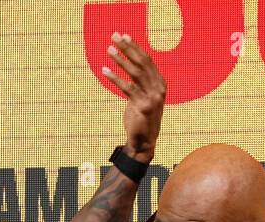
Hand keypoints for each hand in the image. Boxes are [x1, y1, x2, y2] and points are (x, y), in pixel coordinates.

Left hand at [102, 33, 165, 162]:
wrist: (143, 143)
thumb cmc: (140, 119)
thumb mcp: (142, 98)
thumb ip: (140, 83)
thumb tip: (129, 66)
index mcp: (160, 83)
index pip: (147, 60)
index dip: (135, 46)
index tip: (124, 36)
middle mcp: (159, 88)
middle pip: (142, 62)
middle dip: (128, 48)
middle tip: (115, 37)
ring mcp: (153, 96)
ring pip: (135, 73)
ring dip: (121, 60)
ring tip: (109, 50)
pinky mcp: (143, 106)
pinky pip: (127, 87)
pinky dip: (115, 78)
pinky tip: (104, 70)